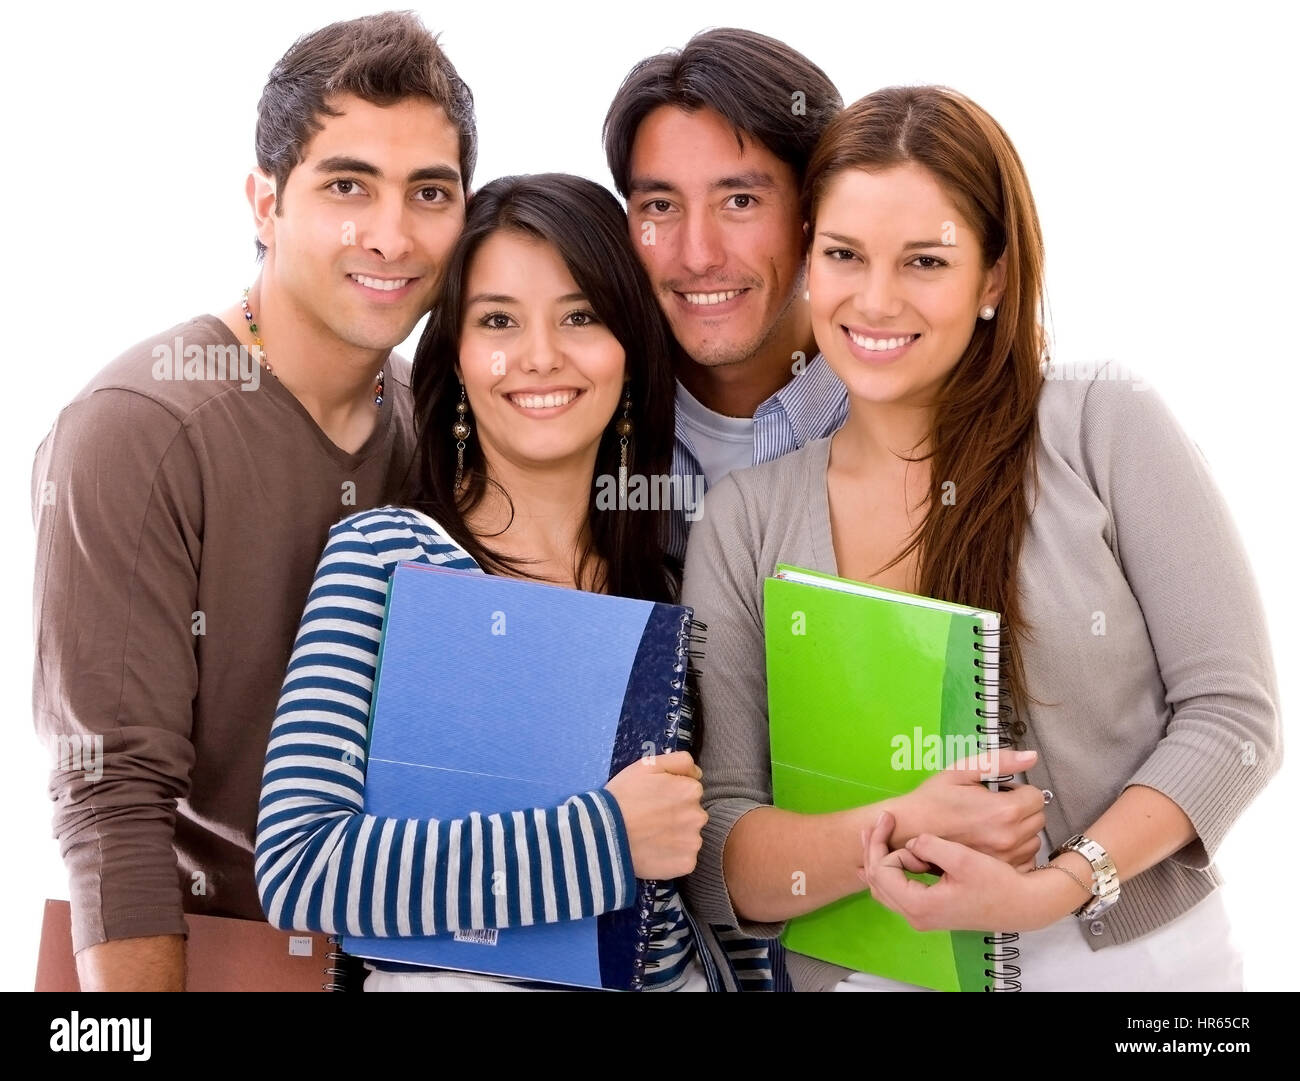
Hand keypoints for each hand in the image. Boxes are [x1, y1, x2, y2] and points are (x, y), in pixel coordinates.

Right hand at [604, 750, 706, 878]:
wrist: (605, 833)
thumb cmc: (623, 795)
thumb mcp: (647, 765)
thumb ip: (679, 761)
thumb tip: (697, 773)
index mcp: (691, 790)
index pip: (690, 791)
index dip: (671, 794)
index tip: (654, 800)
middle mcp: (698, 816)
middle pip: (692, 814)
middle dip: (676, 815)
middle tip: (651, 819)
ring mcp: (693, 842)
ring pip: (689, 837)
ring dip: (676, 837)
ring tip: (650, 837)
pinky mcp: (686, 864)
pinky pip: (684, 858)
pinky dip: (672, 856)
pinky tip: (654, 852)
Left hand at [860, 811, 1060, 932]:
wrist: (1022, 905)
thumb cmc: (997, 884)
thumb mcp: (963, 858)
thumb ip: (930, 846)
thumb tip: (911, 841)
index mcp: (919, 905)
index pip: (881, 871)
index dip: (880, 843)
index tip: (888, 818)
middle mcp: (915, 916)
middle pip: (876, 882)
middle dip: (872, 849)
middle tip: (878, 821)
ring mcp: (921, 915)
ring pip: (884, 888)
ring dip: (881, 859)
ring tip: (880, 831)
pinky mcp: (929, 910)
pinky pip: (898, 890)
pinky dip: (893, 869)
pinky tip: (893, 851)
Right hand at [888, 749, 1044, 869]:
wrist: (910, 830)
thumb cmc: (933, 799)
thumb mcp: (961, 771)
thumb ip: (999, 762)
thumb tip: (1032, 756)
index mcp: (1004, 810)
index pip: (1037, 796)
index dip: (1019, 790)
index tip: (1000, 792)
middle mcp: (1009, 837)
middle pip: (1038, 817)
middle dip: (1022, 808)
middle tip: (995, 806)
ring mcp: (1006, 857)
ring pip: (1033, 839)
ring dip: (1021, 830)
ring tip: (993, 824)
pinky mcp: (999, 871)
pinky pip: (1025, 858)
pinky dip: (1016, 849)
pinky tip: (994, 842)